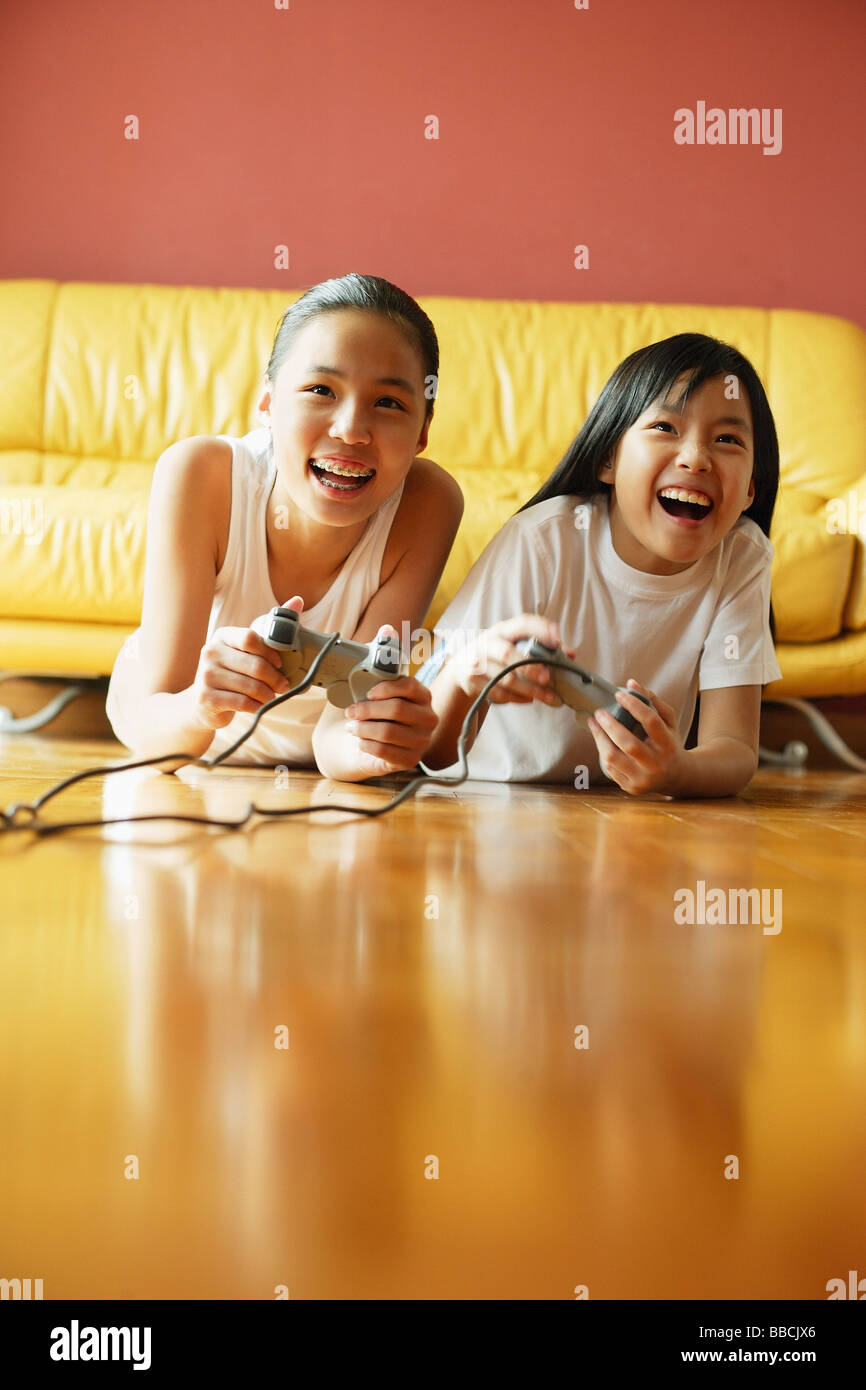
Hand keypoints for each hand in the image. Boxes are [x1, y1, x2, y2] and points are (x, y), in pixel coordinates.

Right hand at [190, 594, 302, 730]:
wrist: (201, 703)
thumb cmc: (232, 673)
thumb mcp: (246, 650)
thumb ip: (272, 628)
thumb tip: (297, 601)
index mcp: (223, 636)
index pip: (250, 638)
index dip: (270, 652)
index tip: (280, 664)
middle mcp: (210, 652)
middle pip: (255, 665)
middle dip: (275, 679)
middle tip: (283, 686)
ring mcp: (206, 676)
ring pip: (251, 687)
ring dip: (268, 695)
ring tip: (270, 697)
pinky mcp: (206, 698)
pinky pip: (242, 703)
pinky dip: (256, 706)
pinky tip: (258, 706)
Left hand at [342, 625, 437, 771]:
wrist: (373, 740)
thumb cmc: (377, 708)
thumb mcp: (378, 682)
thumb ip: (384, 654)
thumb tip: (387, 628)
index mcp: (423, 695)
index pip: (410, 687)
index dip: (386, 689)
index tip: (368, 692)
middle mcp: (428, 718)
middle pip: (397, 711)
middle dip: (367, 710)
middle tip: (350, 711)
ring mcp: (422, 741)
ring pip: (387, 733)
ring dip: (363, 729)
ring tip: (352, 726)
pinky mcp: (410, 760)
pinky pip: (384, 753)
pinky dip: (365, 745)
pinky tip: (360, 740)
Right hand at [446, 614, 574, 704]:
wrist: (463, 667)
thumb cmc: (497, 653)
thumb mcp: (514, 644)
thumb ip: (542, 647)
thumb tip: (570, 654)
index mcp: (502, 630)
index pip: (521, 624)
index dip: (539, 629)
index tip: (556, 640)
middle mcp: (487, 643)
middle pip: (507, 654)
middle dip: (530, 667)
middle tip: (548, 678)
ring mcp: (477, 663)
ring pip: (504, 678)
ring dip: (528, 689)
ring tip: (547, 696)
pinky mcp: (473, 681)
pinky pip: (497, 692)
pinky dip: (516, 698)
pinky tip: (529, 699)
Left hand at [588, 679, 683, 795]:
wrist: (677, 777)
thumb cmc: (669, 743)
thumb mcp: (668, 722)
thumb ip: (652, 701)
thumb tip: (631, 683)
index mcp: (668, 745)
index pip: (650, 721)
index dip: (633, 705)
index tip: (618, 694)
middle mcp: (656, 764)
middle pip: (629, 743)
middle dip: (610, 725)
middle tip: (599, 712)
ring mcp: (643, 779)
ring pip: (613, 758)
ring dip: (599, 739)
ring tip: (594, 724)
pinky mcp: (631, 787)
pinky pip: (610, 769)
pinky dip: (603, 752)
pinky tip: (601, 740)